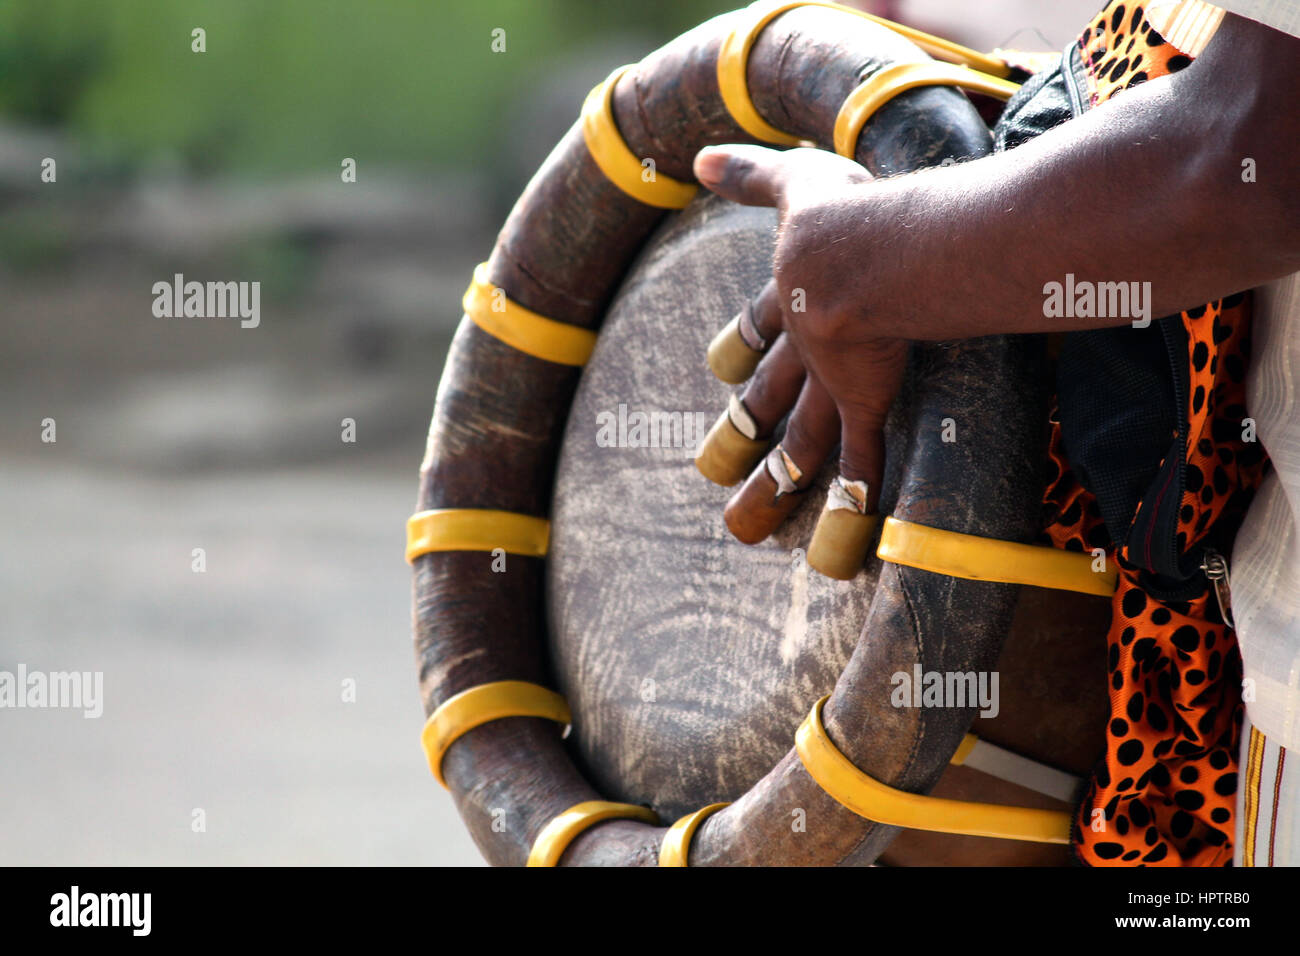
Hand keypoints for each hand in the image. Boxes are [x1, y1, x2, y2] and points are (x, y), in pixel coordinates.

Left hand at [693, 144, 907, 541]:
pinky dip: (851, 510)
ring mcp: (835, 382)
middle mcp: (808, 347)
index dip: (743, 343)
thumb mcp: (791, 180)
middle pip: (768, 398)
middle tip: (710, 467)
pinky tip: (839, 553)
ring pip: (802, 446)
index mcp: (794, 294)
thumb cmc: (840, 211)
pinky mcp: (864, 405)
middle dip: (741, 432)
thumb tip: (698, 156)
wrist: (859, 256)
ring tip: (743, 527)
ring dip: (772, 488)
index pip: (763, 325)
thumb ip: (750, 173)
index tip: (720, 364)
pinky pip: (861, 469)